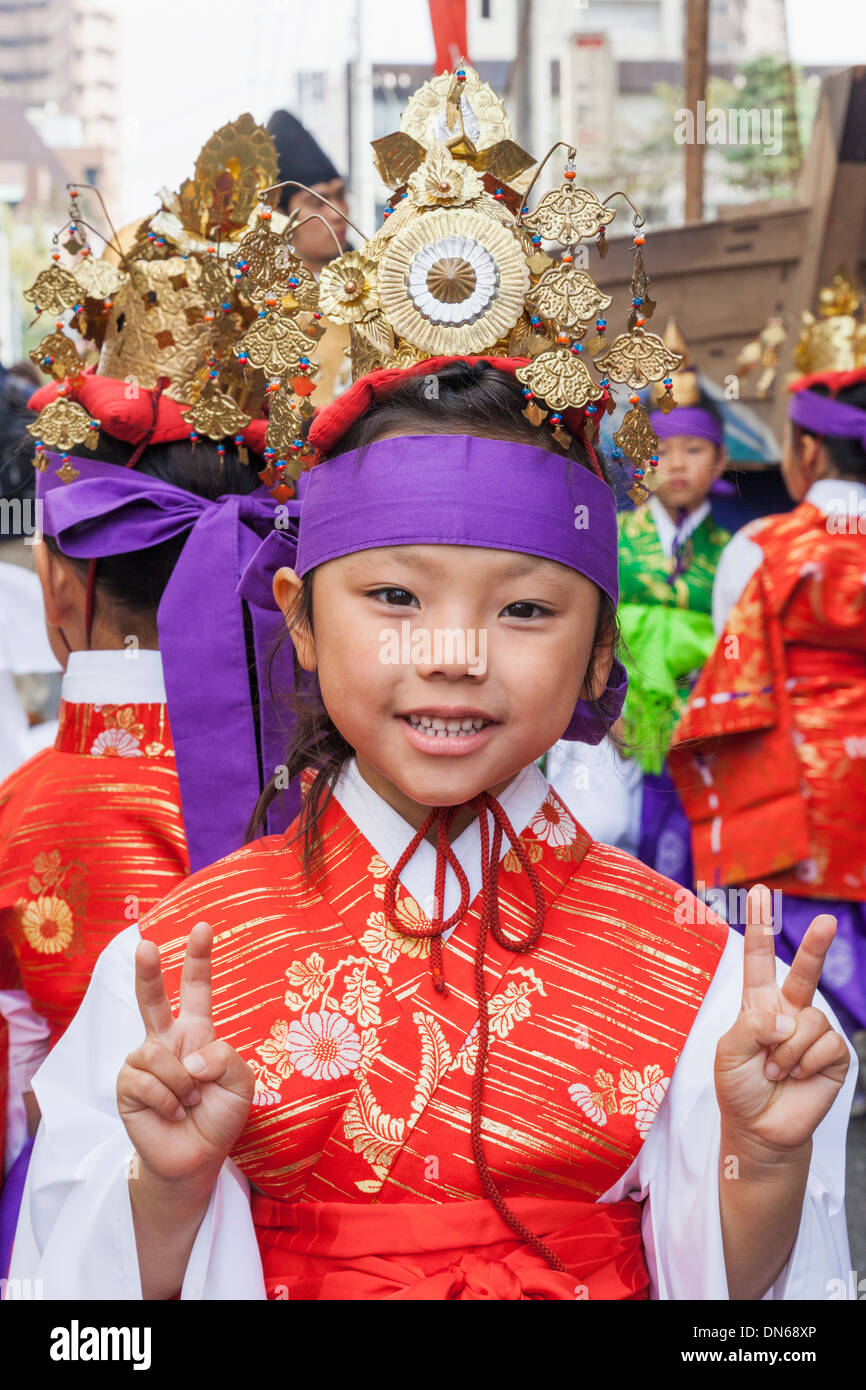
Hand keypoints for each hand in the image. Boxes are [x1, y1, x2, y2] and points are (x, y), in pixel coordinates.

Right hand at [117, 922, 253, 1186]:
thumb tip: (189, 1057)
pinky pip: (146, 1079)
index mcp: (197, 1034)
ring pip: (157, 1053)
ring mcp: (143, 1061)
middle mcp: (167, 1042)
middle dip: (148, 971)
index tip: (203, 926)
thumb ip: (225, 1058)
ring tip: (189, 1102)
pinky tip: (172, 1113)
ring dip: (181, 1084)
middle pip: (151, 999)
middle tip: (146, 945)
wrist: (196, 1158)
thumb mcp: (241, 1084)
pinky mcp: (126, 1085)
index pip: (196, 989)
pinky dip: (166, 1100)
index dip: (199, 958)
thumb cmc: (219, 1117)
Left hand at [715, 886, 849, 1153]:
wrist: (760, 1130)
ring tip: (776, 1071)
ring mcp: (812, 1033)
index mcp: (758, 1005)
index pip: (757, 959)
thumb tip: (787, 1018)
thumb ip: (751, 1025)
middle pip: (803, 971)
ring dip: (788, 1050)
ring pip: (810, 1020)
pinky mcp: (833, 1056)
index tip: (758, 894)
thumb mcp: (729, 1052)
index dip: (759, 927)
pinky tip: (796, 1076)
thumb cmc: (739, 1088)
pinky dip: (806, 1061)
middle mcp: (788, 1012)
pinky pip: (826, 1044)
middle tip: (827, 921)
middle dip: (816, 946)